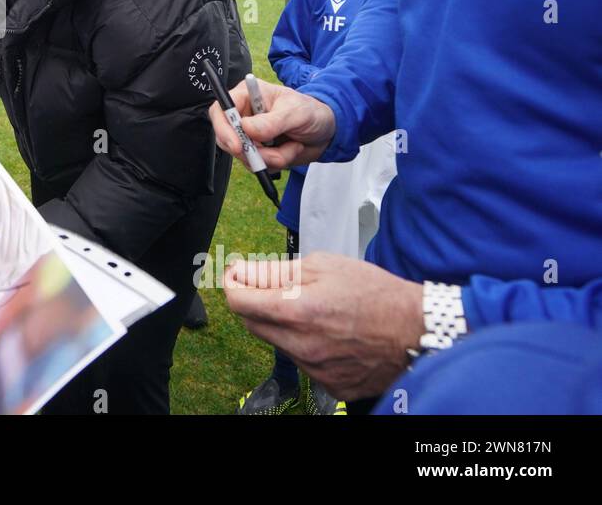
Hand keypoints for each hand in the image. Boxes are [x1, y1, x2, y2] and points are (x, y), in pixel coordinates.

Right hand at [208, 78, 335, 169]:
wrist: (326, 132)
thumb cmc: (312, 112)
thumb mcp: (296, 113)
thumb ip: (272, 122)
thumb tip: (247, 129)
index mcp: (247, 95)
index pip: (221, 109)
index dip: (223, 128)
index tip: (238, 146)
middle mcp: (243, 115)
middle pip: (226, 137)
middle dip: (251, 151)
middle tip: (275, 155)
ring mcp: (248, 135)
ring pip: (243, 155)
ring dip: (270, 157)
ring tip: (293, 146)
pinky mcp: (256, 151)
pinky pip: (255, 165)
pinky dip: (275, 163)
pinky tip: (289, 151)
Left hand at [223, 252, 424, 400]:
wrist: (418, 330)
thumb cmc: (376, 294)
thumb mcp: (324, 266)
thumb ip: (277, 272)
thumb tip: (243, 271)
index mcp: (296, 312)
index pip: (238, 302)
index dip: (233, 284)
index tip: (237, 276)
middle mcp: (300, 346)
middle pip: (252, 325)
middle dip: (254, 303)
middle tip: (272, 288)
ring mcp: (314, 369)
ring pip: (277, 344)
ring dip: (281, 325)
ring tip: (311, 310)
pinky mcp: (330, 385)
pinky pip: (302, 363)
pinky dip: (305, 346)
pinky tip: (328, 333)